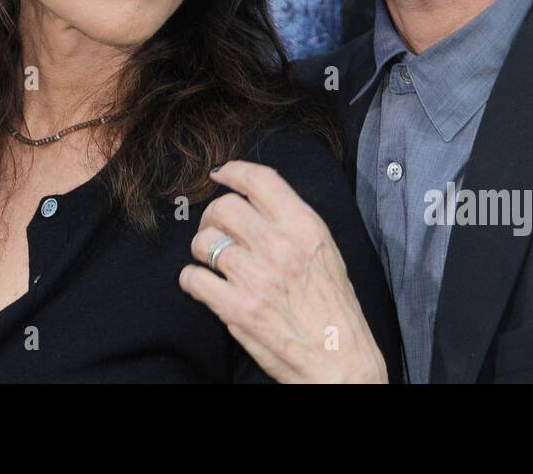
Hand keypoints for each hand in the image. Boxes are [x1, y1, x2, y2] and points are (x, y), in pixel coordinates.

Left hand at [179, 160, 387, 382]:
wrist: (341, 362)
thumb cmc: (335, 308)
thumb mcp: (326, 251)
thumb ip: (294, 223)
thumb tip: (257, 200)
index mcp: (305, 227)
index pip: (259, 180)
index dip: (232, 171)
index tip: (219, 175)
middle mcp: (280, 246)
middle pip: (222, 207)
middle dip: (211, 217)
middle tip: (215, 230)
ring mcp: (257, 277)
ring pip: (203, 241)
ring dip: (200, 249)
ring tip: (209, 260)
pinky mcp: (238, 309)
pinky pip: (194, 278)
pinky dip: (191, 280)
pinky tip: (202, 284)